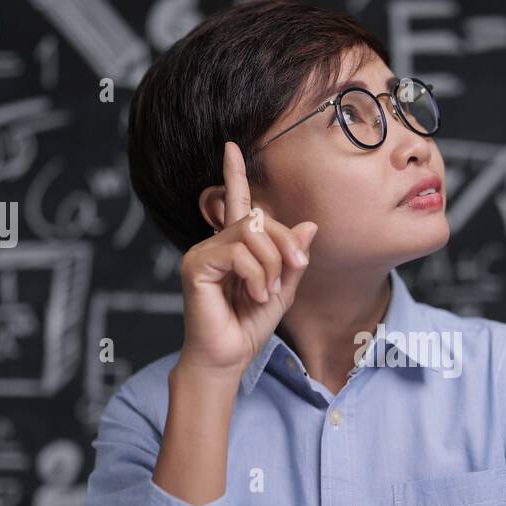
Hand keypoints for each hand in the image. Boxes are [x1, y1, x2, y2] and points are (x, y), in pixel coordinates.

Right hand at [176, 141, 315, 379]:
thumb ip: (293, 259)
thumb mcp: (283, 291)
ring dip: (272, 264)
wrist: (227, 359)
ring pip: (251, 234)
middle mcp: (215, 244)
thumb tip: (309, 226)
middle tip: (295, 272)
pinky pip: (238, 253)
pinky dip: (257, 274)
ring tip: (270, 292)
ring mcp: (202, 253)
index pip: (237, 203)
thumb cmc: (248, 327)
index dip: (234, 174)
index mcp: (234, 247)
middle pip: (259, 218)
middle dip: (285, 244)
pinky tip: (257, 295)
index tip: (231, 147)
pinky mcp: (196, 265)